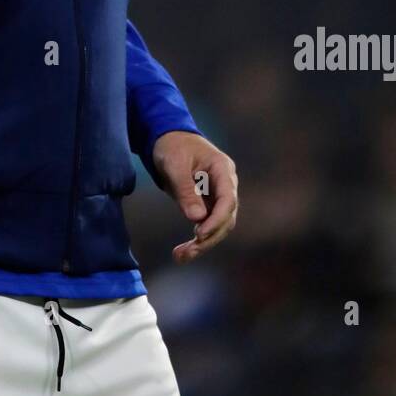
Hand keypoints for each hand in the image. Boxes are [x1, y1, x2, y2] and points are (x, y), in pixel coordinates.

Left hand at [151, 130, 238, 263]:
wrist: (167, 139)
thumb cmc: (172, 146)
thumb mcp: (174, 164)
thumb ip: (186, 189)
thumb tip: (197, 218)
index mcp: (222, 169)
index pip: (228, 200)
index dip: (217, 220)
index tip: (200, 234)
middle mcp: (225, 184)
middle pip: (226, 218)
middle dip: (209, 237)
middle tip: (188, 251)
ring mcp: (217, 196)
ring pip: (217, 226)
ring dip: (202, 243)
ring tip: (180, 256)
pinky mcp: (207, 205)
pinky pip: (206, 226)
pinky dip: (196, 240)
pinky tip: (182, 252)